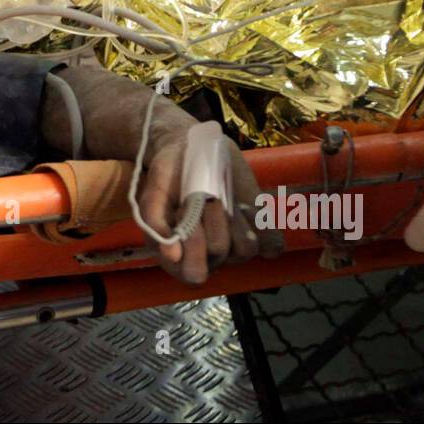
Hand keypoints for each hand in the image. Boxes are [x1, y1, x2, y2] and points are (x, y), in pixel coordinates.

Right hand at [139, 128, 283, 284]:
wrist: (189, 149)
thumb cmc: (167, 177)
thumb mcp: (152, 196)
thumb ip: (155, 224)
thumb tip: (172, 257)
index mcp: (182, 257)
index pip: (194, 273)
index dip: (193, 245)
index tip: (183, 212)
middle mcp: (211, 257)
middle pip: (220, 253)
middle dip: (211, 221)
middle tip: (203, 197)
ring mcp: (236, 245)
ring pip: (246, 249)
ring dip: (234, 219)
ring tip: (221, 196)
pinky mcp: (259, 231)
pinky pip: (271, 244)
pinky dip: (260, 224)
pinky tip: (244, 206)